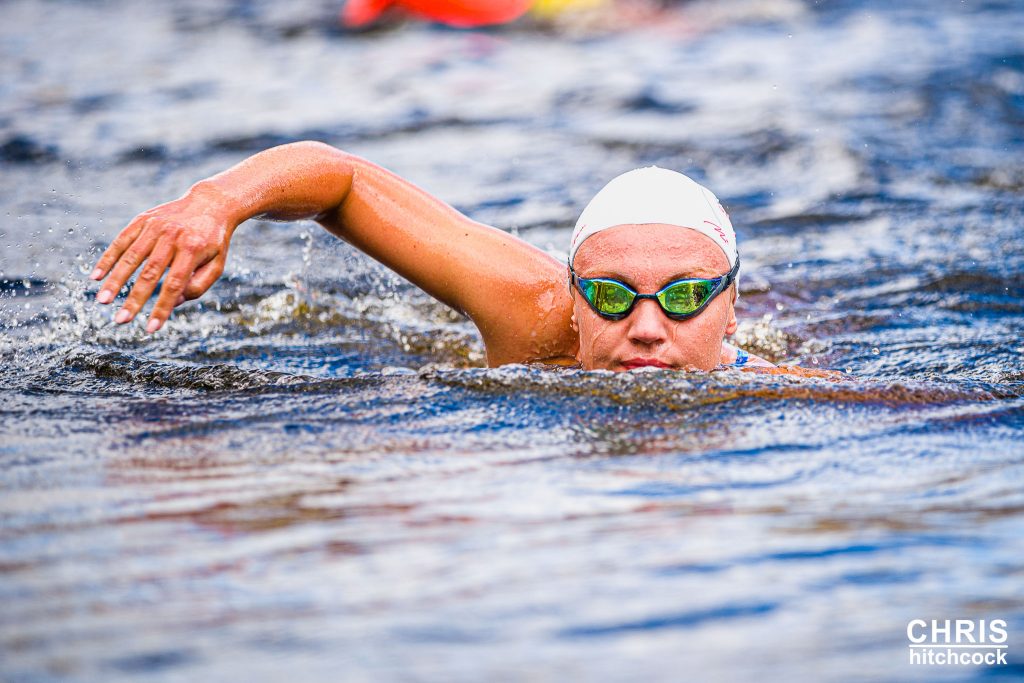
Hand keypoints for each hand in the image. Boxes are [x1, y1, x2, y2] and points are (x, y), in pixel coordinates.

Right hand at [90, 184, 236, 331]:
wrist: (210, 203)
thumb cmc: (213, 242)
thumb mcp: (217, 264)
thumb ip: (198, 286)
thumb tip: (172, 304)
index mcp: (193, 249)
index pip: (174, 284)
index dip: (161, 307)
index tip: (150, 329)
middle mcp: (172, 237)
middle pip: (149, 273)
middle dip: (133, 300)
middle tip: (120, 321)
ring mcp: (156, 226)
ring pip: (131, 257)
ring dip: (115, 281)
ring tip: (102, 301)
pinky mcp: (143, 220)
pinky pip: (122, 240)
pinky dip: (108, 259)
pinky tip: (97, 277)